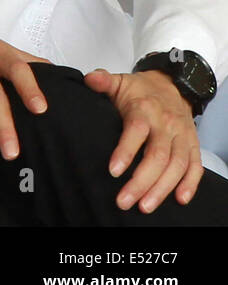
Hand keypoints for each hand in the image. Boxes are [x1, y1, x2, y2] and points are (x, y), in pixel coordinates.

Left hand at [84, 68, 202, 212]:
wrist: (172, 85)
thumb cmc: (140, 89)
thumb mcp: (120, 81)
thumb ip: (103, 81)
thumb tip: (89, 79)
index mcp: (145, 110)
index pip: (137, 132)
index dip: (126, 152)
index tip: (113, 172)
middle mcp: (166, 125)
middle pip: (157, 156)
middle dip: (141, 181)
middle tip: (124, 200)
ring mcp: (182, 136)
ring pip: (177, 166)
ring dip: (162, 188)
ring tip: (145, 206)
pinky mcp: (193, 145)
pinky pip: (195, 167)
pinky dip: (190, 184)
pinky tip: (179, 199)